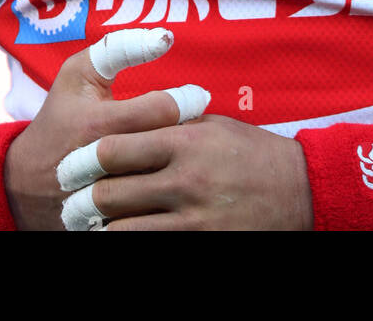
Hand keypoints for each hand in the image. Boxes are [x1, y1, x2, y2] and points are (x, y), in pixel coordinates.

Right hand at [3, 28, 208, 229]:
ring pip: (161, 185)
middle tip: (202, 123)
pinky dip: (164, 197)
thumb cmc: (61, 116)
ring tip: (190, 151)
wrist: (23, 183)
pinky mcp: (106, 225)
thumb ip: (119, 47)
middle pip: (166, 149)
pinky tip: (171, 180)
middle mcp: (99, 166)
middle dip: (189, 133)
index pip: (160, 111)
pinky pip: (149, 213)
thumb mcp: (77, 72)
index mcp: (94, 125)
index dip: (185, 100)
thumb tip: (165, 37)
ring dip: (179, 166)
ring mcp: (102, 201)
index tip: (198, 96)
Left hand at [63, 113, 314, 230]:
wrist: (302, 192)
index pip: (115, 149)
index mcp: (184, 143)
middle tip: (70, 201)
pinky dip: (126, 244)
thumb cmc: (253, 153)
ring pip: (122, 231)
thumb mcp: (214, 126)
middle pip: (110, 193)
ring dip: (101, 229)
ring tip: (90, 225)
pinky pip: (148, 249)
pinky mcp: (201, 245)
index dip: (85, 158)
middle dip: (83, 199)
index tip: (73, 163)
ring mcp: (192, 220)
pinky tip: (118, 238)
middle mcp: (184, 182)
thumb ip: (173, 125)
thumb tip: (132, 122)